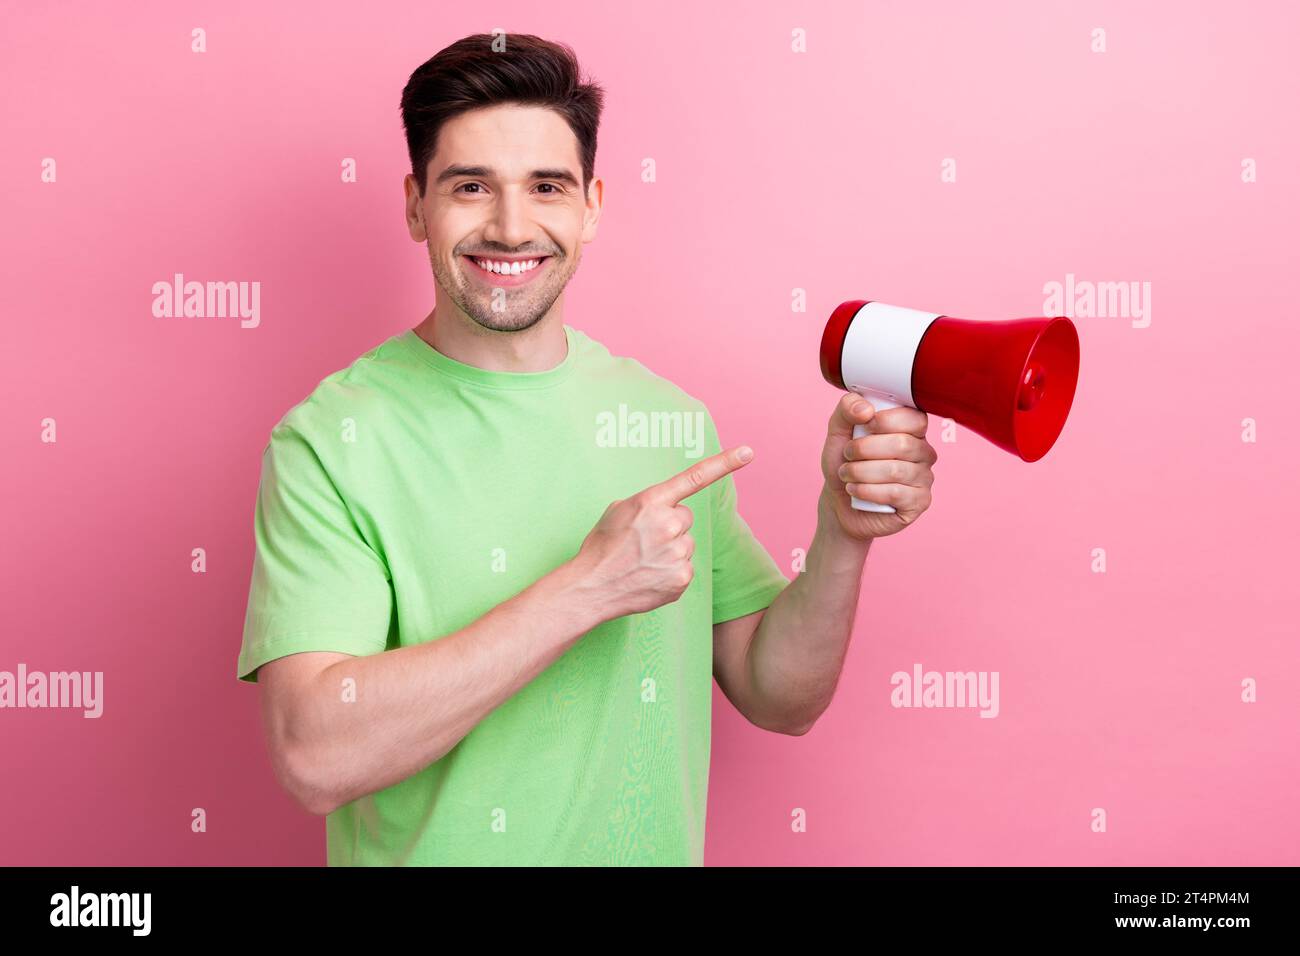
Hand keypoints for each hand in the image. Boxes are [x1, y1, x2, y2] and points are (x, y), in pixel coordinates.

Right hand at [571, 446, 753, 619]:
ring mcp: (677, 552)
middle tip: (645, 541)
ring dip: (671, 551)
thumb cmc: (602, 547)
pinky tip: (650, 576)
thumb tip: (665, 510)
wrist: (591, 588)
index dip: (724, 463)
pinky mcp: (682, 578)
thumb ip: (648, 504)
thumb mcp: (618, 511)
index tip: (748, 452)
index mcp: (651, 501)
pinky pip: (686, 568)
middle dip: (670, 527)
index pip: (694, 477)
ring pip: (686, 544)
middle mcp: (668, 523)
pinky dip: (671, 572)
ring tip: (644, 561)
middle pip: (686, 518)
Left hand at [821, 392, 936, 539]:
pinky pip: (895, 493)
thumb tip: (866, 408)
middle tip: (848, 454)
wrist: (839, 500)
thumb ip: (847, 409)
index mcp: (911, 429)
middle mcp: (923, 452)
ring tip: (846, 474)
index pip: (915, 418)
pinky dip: (867, 491)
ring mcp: (924, 478)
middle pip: (903, 445)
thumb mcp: (838, 431)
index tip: (865, 425)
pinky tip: (855, 489)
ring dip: (860, 472)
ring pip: (896, 471)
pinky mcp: (918, 502)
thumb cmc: (846, 463)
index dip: (887, 420)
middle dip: (865, 449)